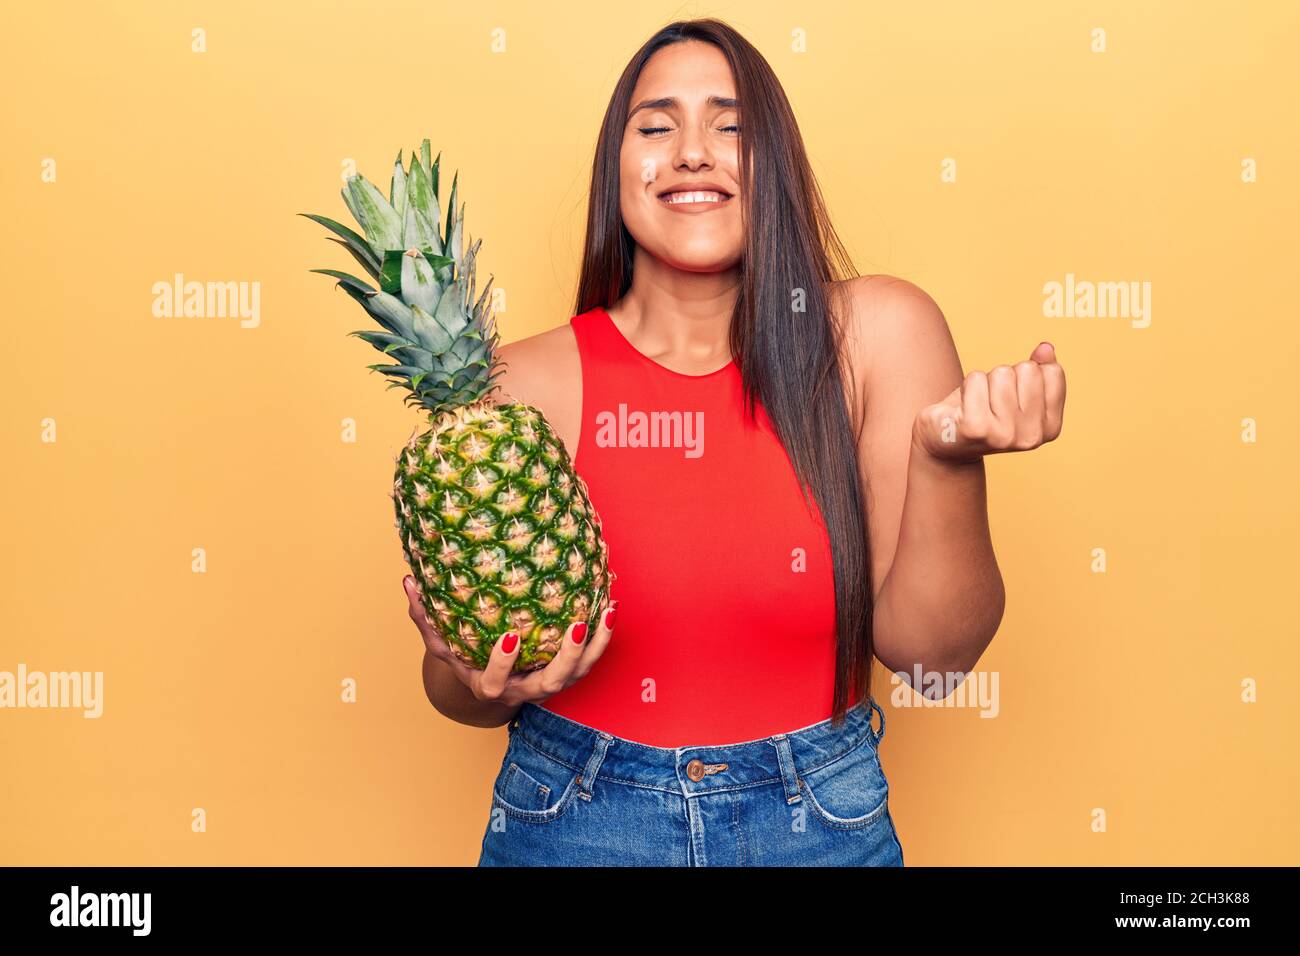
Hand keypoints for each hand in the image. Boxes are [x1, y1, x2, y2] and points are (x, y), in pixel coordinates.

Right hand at [403, 575, 616, 707]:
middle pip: (551, 683)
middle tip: (577, 624)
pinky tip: (609, 606)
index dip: (504, 663)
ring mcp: (547, 685)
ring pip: (578, 674)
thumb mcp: (442, 642)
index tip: (511, 635)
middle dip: (567, 657)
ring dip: (596, 646)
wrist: (488, 690)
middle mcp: (523, 691)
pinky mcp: (566, 676)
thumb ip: (426, 617)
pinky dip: (602, 638)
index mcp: (491, 687)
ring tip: (607, 610)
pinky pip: (589, 661)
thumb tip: (408, 582)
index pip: (497, 682)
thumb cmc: (463, 659)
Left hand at [912, 342, 1065, 463]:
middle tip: (991, 400)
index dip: (1026, 374)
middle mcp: (1031, 436)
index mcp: (1050, 428)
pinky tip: (962, 408)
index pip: (1052, 372)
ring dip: (985, 381)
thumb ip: (1040, 370)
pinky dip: (967, 386)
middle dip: (1006, 376)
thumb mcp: (1018, 391)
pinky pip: (976, 379)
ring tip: (977, 404)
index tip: (1012, 396)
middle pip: (1028, 370)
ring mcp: (1005, 435)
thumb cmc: (984, 411)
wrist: (945, 441)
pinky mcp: (976, 428)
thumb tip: (1045, 347)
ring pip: (1002, 373)